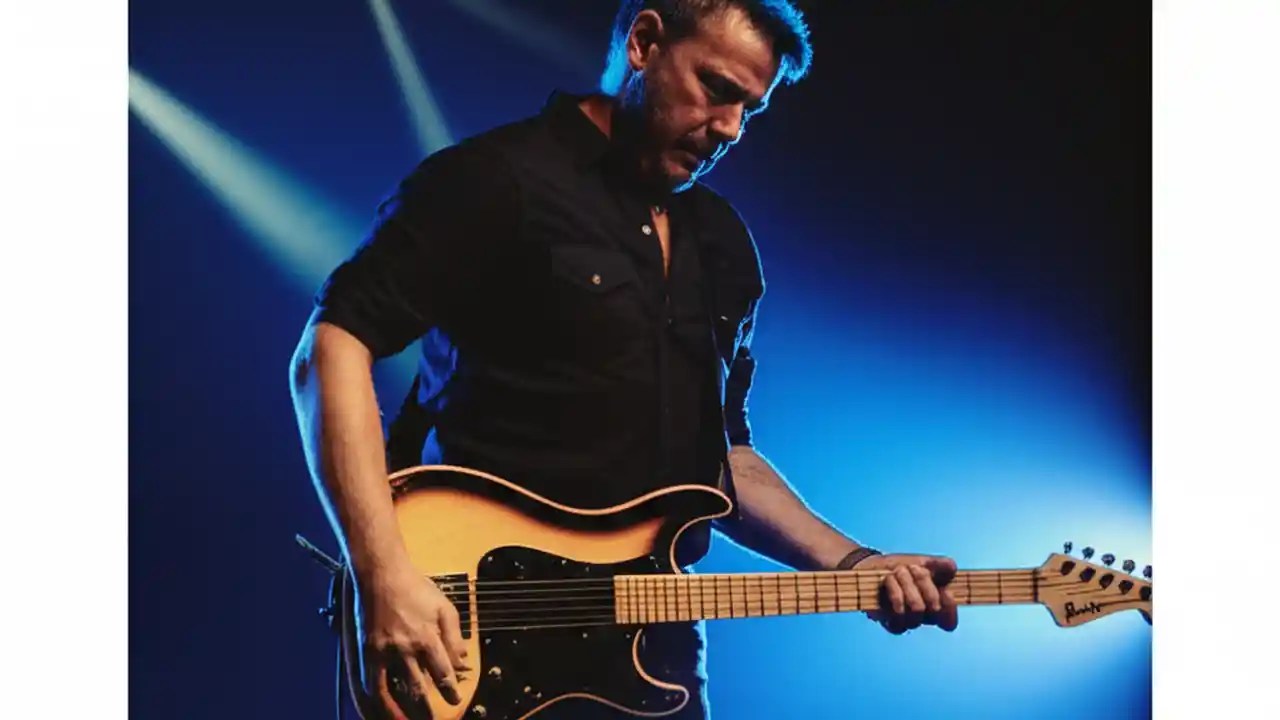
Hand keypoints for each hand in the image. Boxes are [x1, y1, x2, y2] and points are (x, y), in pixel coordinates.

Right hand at [353, 567, 471, 717]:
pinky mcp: (368, 651)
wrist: (382, 575)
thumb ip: (455, 635)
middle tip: (433, 719)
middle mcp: (405, 649)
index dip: (450, 690)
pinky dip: (377, 700)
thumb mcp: (444, 607)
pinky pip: (371, 683)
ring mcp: (384, 652)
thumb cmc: (416, 588)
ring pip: (392, 691)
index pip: (442, 673)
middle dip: (426, 709)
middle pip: (417, 688)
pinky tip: (381, 710)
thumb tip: (462, 659)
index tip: (454, 700)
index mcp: (427, 638)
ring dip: (401, 712)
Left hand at [856, 553, 958, 634]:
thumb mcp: (921, 561)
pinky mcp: (889, 622)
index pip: (949, 621)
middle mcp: (922, 618)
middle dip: (925, 583)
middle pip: (935, 609)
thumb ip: (939, 565)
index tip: (945, 590)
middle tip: (914, 568)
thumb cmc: (898, 567)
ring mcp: (905, 621)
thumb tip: (952, 568)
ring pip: (917, 609)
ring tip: (899, 571)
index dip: (949, 607)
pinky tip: (889, 579)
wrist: (871, 567)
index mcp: (934, 607)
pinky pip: (899, 612)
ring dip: (908, 584)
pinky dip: (896, 591)